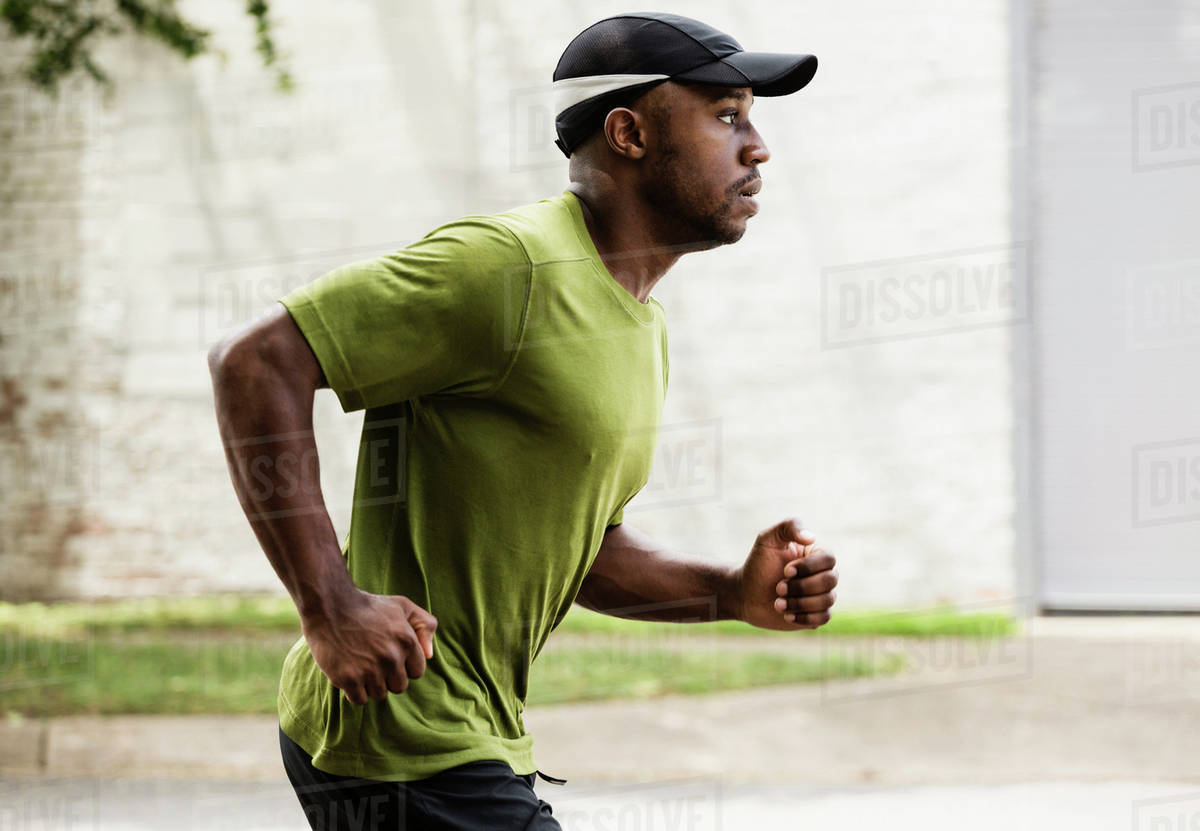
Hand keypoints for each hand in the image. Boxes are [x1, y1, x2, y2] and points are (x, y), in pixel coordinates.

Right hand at [301, 590, 437, 705]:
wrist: (329, 606)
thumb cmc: (368, 606)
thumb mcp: (402, 606)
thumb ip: (425, 625)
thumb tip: (430, 655)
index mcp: (407, 641)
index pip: (417, 672)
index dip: (404, 666)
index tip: (391, 656)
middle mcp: (391, 657)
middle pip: (399, 687)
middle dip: (389, 677)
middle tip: (374, 661)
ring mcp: (370, 669)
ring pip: (379, 694)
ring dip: (371, 684)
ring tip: (360, 665)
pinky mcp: (348, 679)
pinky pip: (359, 700)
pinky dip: (354, 692)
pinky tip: (349, 674)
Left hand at [733, 517, 837, 630]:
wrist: (746, 593)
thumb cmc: (758, 564)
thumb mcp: (767, 540)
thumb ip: (788, 527)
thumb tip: (811, 537)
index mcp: (816, 553)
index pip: (828, 559)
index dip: (808, 567)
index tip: (785, 571)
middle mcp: (823, 573)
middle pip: (830, 580)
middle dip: (801, 586)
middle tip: (778, 588)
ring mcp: (821, 594)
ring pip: (827, 600)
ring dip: (799, 603)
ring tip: (778, 603)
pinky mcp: (817, 614)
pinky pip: (824, 617)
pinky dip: (805, 617)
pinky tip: (787, 615)